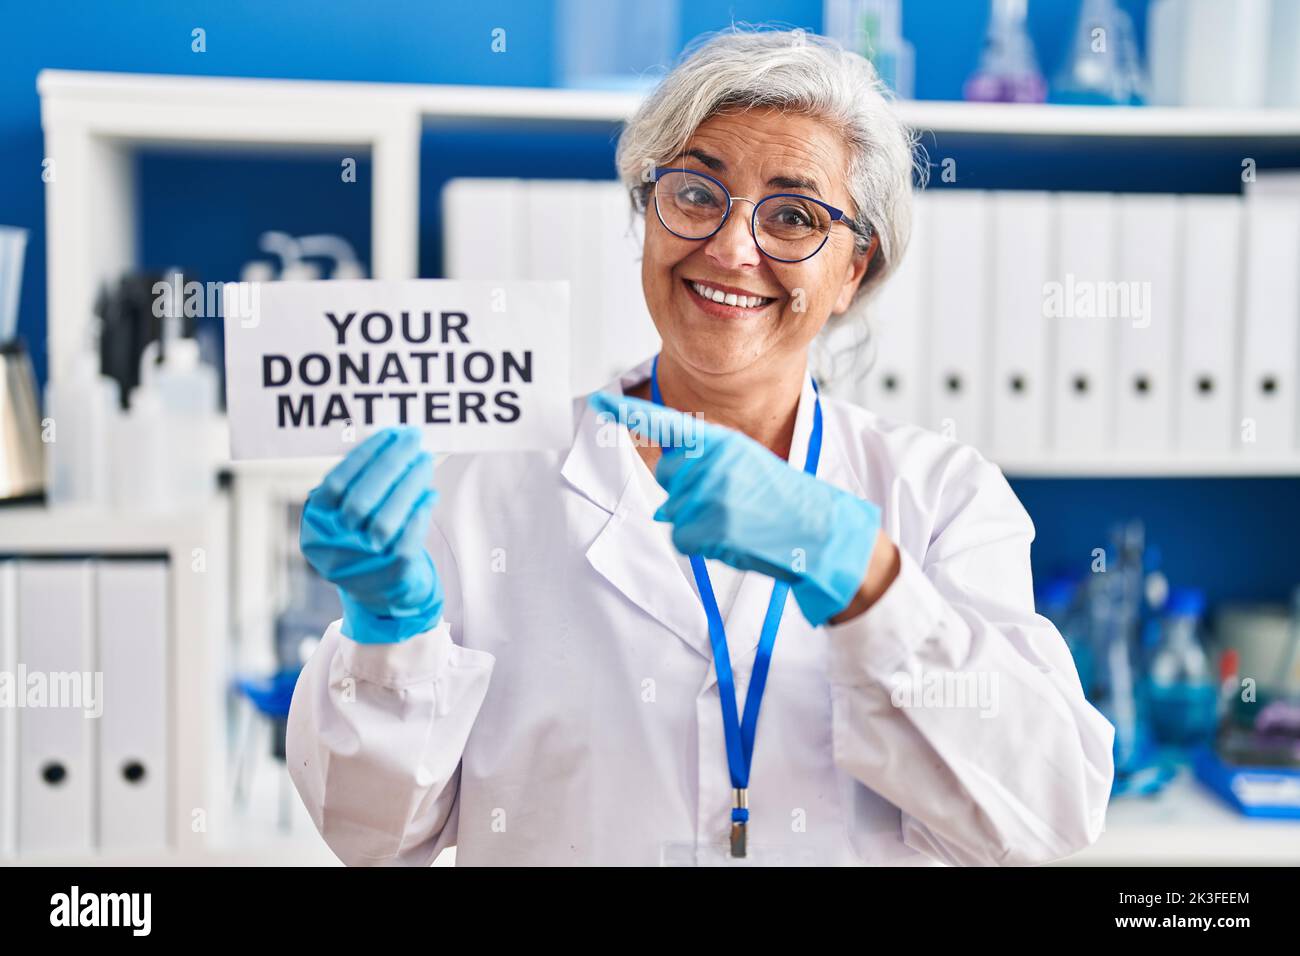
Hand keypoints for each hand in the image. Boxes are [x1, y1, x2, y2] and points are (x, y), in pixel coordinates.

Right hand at [300, 427, 442, 643]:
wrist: (380, 591)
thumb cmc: (365, 538)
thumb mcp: (348, 513)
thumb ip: (359, 483)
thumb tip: (391, 442)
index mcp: (316, 525)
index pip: (336, 484)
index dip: (364, 456)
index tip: (389, 434)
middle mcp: (333, 547)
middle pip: (361, 500)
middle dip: (391, 463)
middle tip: (413, 439)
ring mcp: (360, 566)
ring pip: (386, 520)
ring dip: (409, 485)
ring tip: (424, 461)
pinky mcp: (389, 578)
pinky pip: (407, 543)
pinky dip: (419, 514)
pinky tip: (429, 493)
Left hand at [588, 392, 883, 625]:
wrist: (818, 529)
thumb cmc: (783, 498)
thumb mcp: (747, 464)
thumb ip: (706, 467)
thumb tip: (666, 504)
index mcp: (720, 441)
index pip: (665, 424)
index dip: (628, 413)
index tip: (598, 400)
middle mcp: (710, 462)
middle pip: (669, 474)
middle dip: (688, 490)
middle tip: (731, 500)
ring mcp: (709, 494)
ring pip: (675, 510)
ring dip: (700, 522)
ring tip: (739, 521)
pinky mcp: (710, 526)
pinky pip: (682, 538)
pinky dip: (703, 544)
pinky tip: (734, 538)